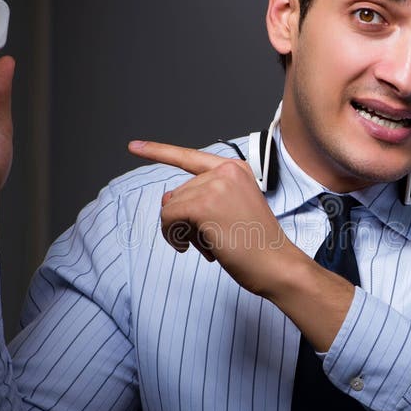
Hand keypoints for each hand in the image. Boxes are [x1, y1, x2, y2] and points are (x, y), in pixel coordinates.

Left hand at [128, 139, 355, 349]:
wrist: (276, 264)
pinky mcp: (203, 204)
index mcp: (235, 169)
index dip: (158, 151)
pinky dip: (173, 236)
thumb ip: (198, 200)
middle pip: (178, 193)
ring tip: (207, 246)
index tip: (134, 146)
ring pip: (170, 207)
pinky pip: (168, 218)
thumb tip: (164, 198)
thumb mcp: (226, 213)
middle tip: (209, 241)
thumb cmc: (255, 245)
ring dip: (181, 232)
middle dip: (185, 221)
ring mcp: (214, 185)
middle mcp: (225, 170)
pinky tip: (191, 249)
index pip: (189, 157)